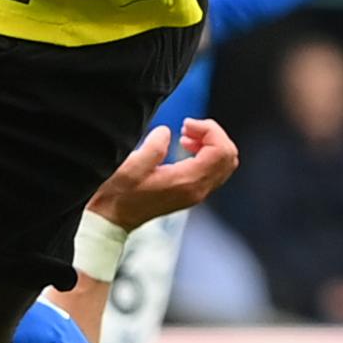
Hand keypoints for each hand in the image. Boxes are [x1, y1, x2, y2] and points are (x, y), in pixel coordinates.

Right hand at [87, 118, 239, 228]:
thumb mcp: (131, 167)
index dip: (209, 130)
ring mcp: (197, 193)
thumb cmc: (119, 195)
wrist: (113, 219)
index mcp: (187, 182)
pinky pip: (215, 170)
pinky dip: (208, 154)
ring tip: (187, 135)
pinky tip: (186, 148)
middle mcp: (198, 190)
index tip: (186, 123)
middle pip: (229, 156)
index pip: (221, 151)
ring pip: (225, 163)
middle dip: (213, 135)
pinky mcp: (192, 193)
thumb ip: (153, 146)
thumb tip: (166, 133)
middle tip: (188, 127)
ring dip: (211, 144)